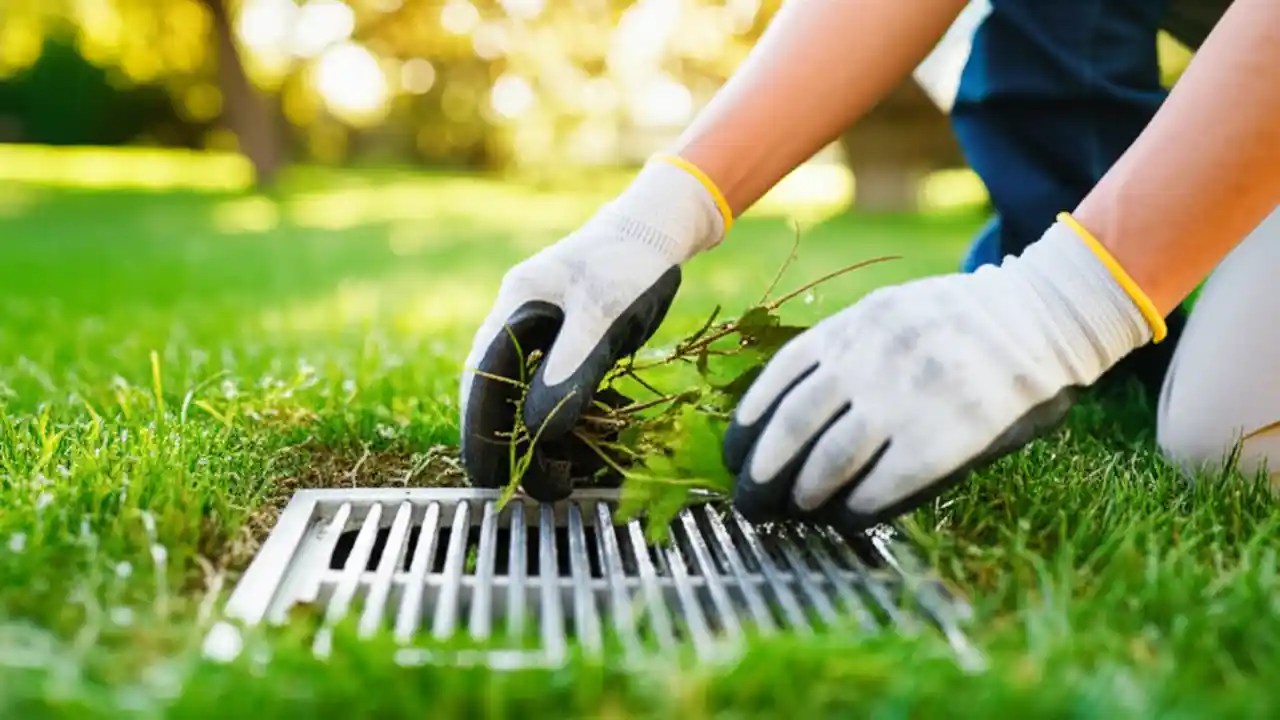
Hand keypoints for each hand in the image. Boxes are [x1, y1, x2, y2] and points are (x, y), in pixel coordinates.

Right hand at [461, 158, 727, 498]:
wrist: (660, 230)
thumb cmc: (630, 261)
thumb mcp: (602, 314)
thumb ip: (571, 366)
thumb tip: (539, 426)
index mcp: (516, 303)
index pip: (482, 375)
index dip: (479, 426)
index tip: (486, 470)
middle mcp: (518, 316)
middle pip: (493, 385)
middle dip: (499, 435)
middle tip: (512, 482)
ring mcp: (541, 327)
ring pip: (520, 388)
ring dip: (526, 428)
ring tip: (542, 472)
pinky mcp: (566, 338)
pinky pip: (550, 383)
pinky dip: (554, 413)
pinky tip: (567, 442)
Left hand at [723, 220, 1154, 529]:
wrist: (1040, 316)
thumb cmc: (955, 323)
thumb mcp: (890, 311)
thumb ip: (843, 348)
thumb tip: (781, 413)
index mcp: (855, 323)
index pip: (780, 378)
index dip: (749, 424)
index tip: (733, 456)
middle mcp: (873, 355)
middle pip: (795, 424)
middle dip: (763, 472)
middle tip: (750, 500)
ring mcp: (910, 394)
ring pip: (833, 457)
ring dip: (807, 491)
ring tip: (800, 507)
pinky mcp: (949, 431)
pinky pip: (887, 480)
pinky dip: (860, 505)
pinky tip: (849, 516)